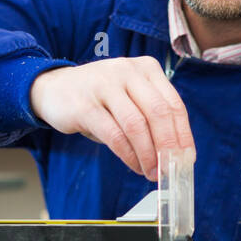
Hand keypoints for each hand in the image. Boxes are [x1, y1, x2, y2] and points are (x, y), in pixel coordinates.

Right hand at [29, 57, 194, 179]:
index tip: (186, 160)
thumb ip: (151, 117)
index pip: (173, 104)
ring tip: (151, 173)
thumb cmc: (99, 99)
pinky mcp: (85, 105)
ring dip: (148, 155)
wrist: (53, 89)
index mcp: (146, 68)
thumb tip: (174, 154)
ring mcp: (105, 85)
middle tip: (171, 171)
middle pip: (158, 113)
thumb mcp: (129, 97)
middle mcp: (127, 71)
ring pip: (137, 125)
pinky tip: (134, 165)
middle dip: (168, 147)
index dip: (183, 135)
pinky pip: (114, 135)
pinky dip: (128, 155)